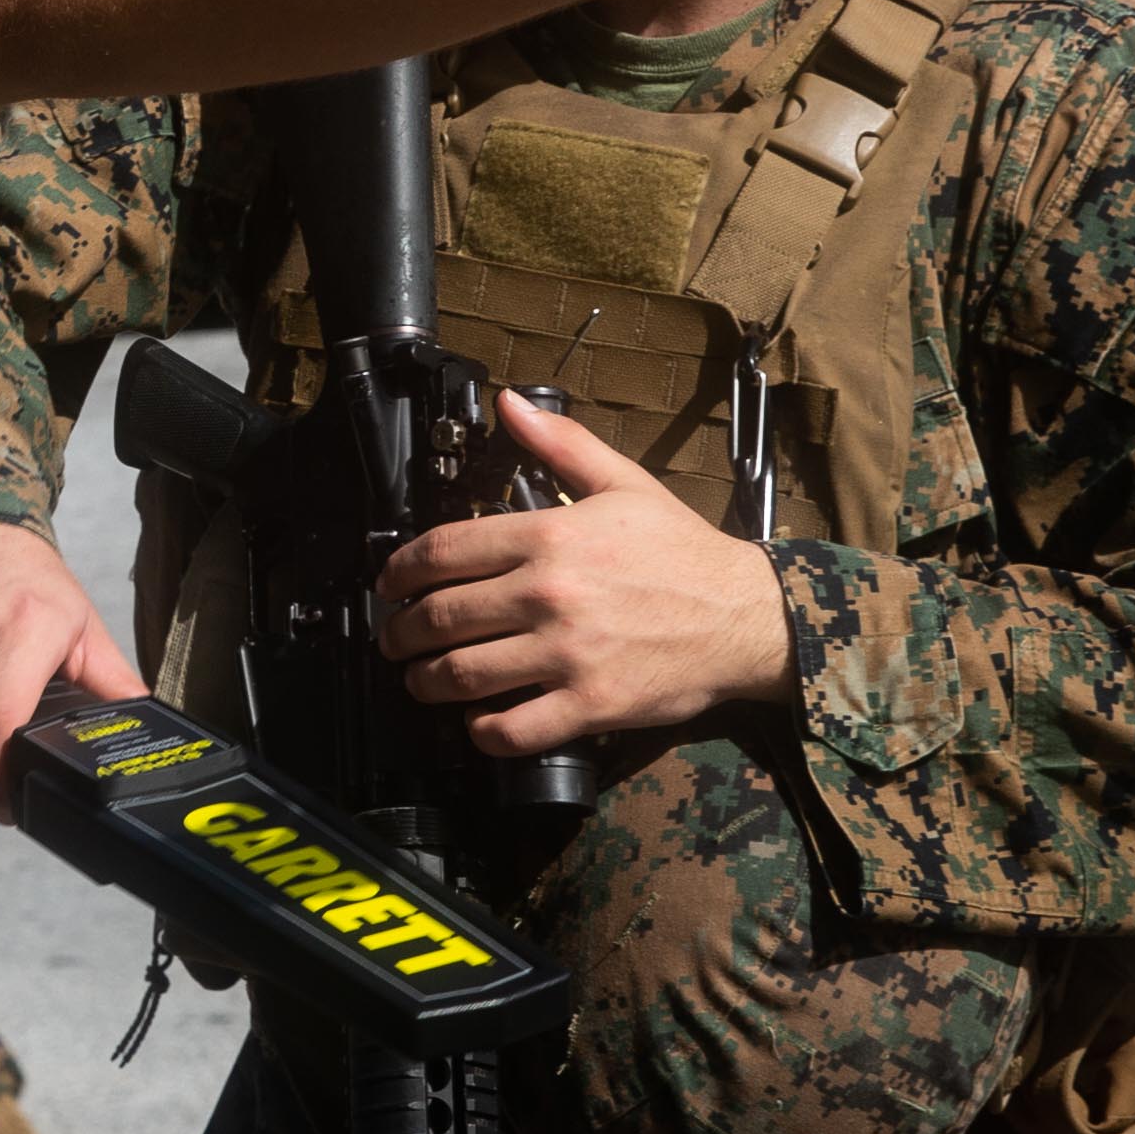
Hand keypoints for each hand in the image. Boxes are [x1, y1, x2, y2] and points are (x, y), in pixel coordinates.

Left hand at [370, 396, 791, 757]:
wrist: (745, 616)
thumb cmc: (682, 552)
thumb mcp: (622, 483)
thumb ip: (559, 443)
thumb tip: (507, 403)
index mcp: (550, 535)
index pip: (444, 551)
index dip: (400, 571)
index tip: (389, 584)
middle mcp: (550, 593)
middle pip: (442, 617)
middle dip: (401, 633)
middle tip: (394, 639)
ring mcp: (568, 653)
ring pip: (464, 675)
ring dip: (427, 682)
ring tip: (421, 681)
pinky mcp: (590, 704)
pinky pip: (514, 728)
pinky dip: (483, 730)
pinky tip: (478, 721)